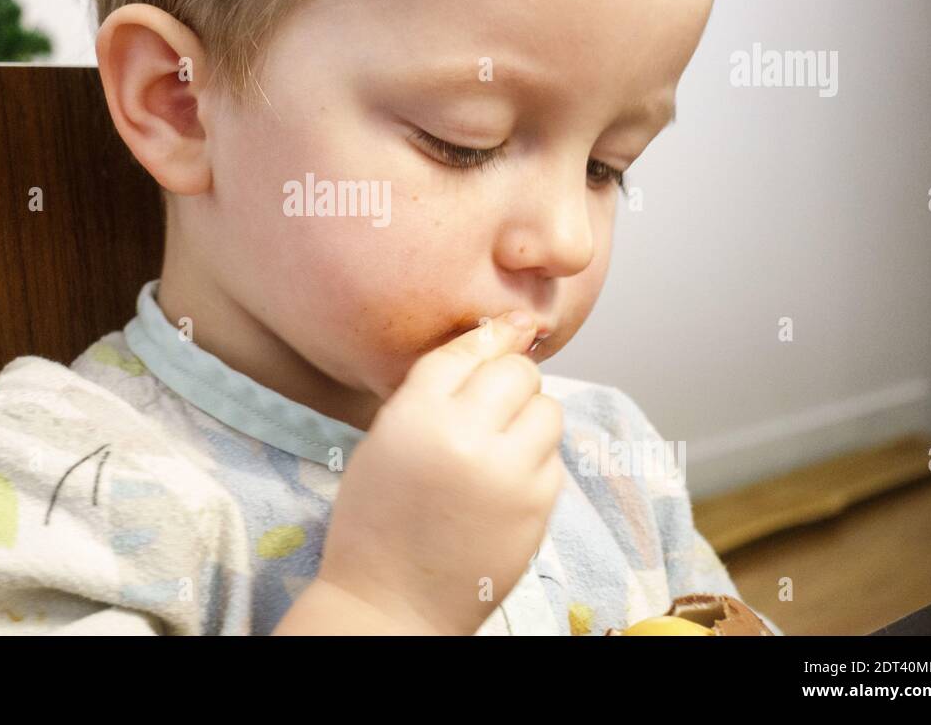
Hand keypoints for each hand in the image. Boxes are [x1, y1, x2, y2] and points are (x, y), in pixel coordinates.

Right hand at [317, 311, 564, 634]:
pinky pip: (553, 458)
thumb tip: (499, 336)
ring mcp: (509, 474)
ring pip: (547, 410)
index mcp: (416, 415)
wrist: (391, 602)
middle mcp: (467, 437)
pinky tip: (502, 483)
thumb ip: (435, 389)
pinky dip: (534, 461)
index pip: (469, 350)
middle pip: (518, 372)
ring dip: (529, 417)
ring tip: (498, 445)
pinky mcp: (537, 507)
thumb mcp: (386, 438)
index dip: (492, 337)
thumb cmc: (377, 518)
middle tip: (489, 405)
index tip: (509, 327)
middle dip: (510, 380)